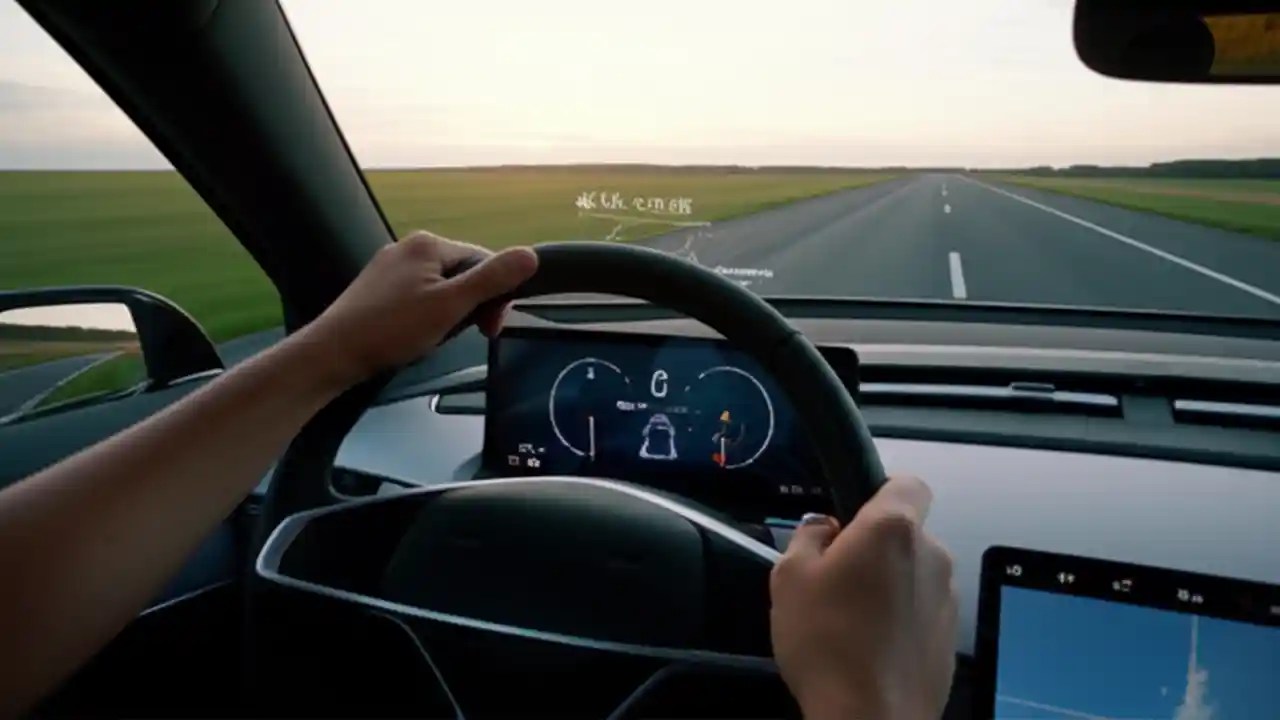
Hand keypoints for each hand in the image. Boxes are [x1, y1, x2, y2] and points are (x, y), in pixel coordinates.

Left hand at [304, 230, 536, 386]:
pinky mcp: (378, 288)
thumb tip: (532, 255)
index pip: (484, 262)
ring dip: (449, 315)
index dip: (495, 296)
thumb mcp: (451, 306)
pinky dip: (426, 316)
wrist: (333, 353)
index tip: (489, 330)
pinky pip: (419, 297)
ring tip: (434, 337)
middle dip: (470, 306)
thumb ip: (492, 280)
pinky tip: (415, 336)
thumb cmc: (393, 329)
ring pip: (442, 288)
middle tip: (465, 337)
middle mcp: (409, 247)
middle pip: (463, 273)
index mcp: (429, 244)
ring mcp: (391, 267)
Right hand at [770, 476, 956, 719]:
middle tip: (836, 576)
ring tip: (850, 618)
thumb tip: (823, 528)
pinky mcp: (950, 637)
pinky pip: (922, 611)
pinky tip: (870, 646)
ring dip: (890, 585)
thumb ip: (807, 537)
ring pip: (915, 573)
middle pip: (907, 533)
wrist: (870, 718)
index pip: (908, 483)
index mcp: (893, 529)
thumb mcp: (789, 578)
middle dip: (876, 547)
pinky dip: (901, 619)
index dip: (881, 493)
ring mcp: (947, 598)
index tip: (853, 518)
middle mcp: (932, 556)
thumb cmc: (827, 643)